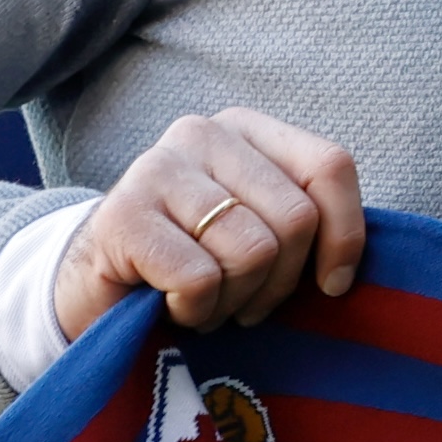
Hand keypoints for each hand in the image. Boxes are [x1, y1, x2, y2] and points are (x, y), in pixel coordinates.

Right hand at [54, 108, 369, 338]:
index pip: (330, 166)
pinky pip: (201, 278)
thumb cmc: (194, 266)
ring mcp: (157, 168)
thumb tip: (347, 267)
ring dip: (234, 301)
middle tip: (243, 300)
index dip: (345, 235)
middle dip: (279, 282)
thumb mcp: (260, 232)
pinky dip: (196, 310)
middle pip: (295, 218)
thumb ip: (307, 226)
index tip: (330, 286)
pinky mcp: (122, 215)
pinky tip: (171, 306)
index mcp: (248, 130)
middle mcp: (203, 134)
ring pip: (252, 251)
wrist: (93, 296)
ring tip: (205, 302)